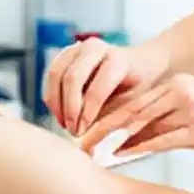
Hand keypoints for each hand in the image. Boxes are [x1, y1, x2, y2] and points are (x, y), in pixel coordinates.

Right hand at [42, 37, 166, 135]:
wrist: (141, 63)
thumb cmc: (139, 87)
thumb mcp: (135, 101)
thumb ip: (112, 117)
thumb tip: (90, 145)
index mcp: (118, 60)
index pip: (97, 86)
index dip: (87, 112)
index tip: (81, 132)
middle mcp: (96, 48)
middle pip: (72, 77)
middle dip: (69, 108)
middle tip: (72, 131)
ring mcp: (79, 48)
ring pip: (56, 74)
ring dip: (56, 103)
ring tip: (66, 125)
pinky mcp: (66, 53)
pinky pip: (52, 75)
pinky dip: (52, 97)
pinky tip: (62, 115)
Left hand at [77, 74, 193, 157]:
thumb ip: (168, 109)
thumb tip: (138, 133)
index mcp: (176, 84)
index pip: (134, 100)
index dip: (108, 115)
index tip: (87, 127)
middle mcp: (179, 94)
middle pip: (132, 112)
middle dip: (104, 129)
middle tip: (82, 143)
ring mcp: (189, 112)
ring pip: (143, 126)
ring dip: (116, 141)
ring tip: (96, 154)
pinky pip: (162, 141)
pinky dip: (139, 149)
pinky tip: (123, 156)